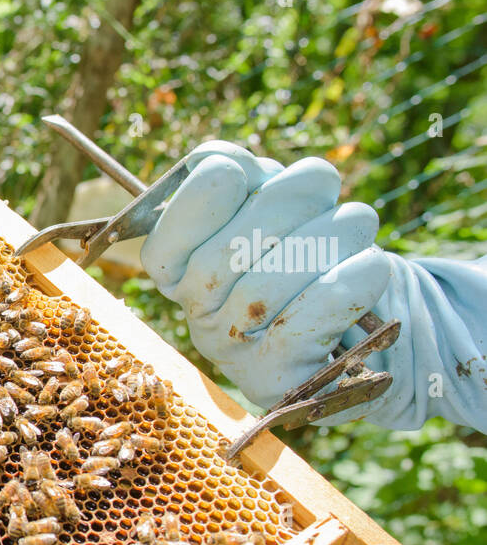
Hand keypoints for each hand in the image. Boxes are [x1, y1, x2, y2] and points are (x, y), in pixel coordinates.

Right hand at [140, 141, 390, 409]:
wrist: (348, 326)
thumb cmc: (297, 248)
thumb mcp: (262, 204)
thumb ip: (236, 175)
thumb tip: (220, 164)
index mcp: (177, 269)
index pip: (174, 223)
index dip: (215, 186)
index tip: (251, 175)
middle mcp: (195, 313)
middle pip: (227, 251)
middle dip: (289, 201)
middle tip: (326, 186)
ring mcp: (231, 353)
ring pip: (269, 286)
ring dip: (330, 238)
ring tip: (358, 224)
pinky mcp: (278, 380)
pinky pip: (307, 323)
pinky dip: (348, 284)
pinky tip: (370, 266)